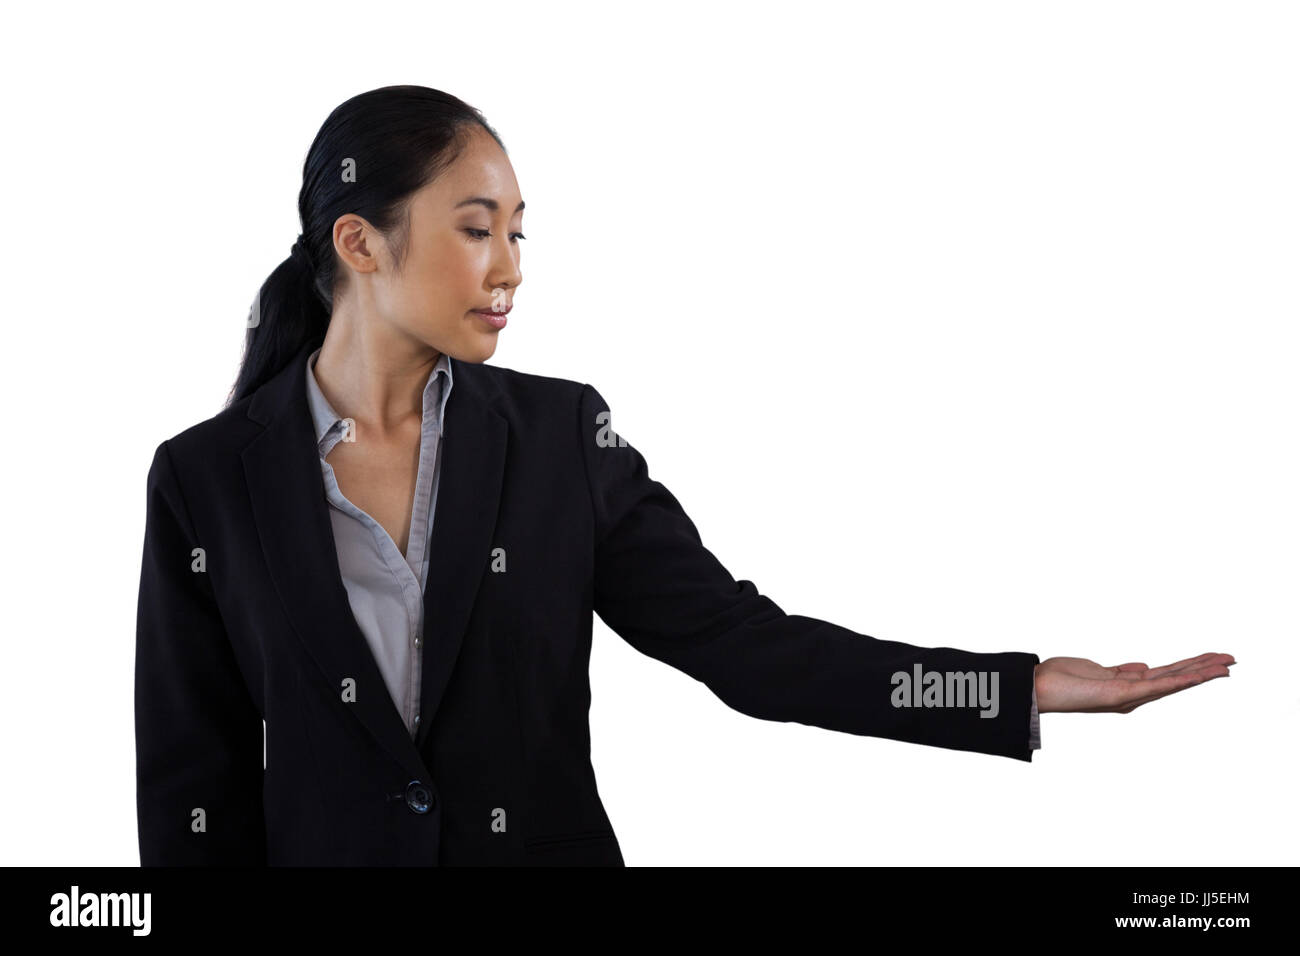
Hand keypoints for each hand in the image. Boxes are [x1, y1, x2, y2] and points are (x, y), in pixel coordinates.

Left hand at [1034, 652, 1233, 713]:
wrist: (1040, 688)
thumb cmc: (1064, 680)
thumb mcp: (1098, 670)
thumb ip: (1123, 670)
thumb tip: (1144, 667)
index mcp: (1130, 686)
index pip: (1167, 675)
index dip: (1191, 667)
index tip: (1214, 659)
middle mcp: (1134, 694)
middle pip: (1176, 677)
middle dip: (1203, 668)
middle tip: (1231, 659)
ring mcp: (1130, 696)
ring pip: (1173, 682)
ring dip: (1200, 673)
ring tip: (1226, 665)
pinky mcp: (1122, 695)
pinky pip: (1157, 686)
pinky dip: (1180, 680)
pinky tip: (1198, 675)